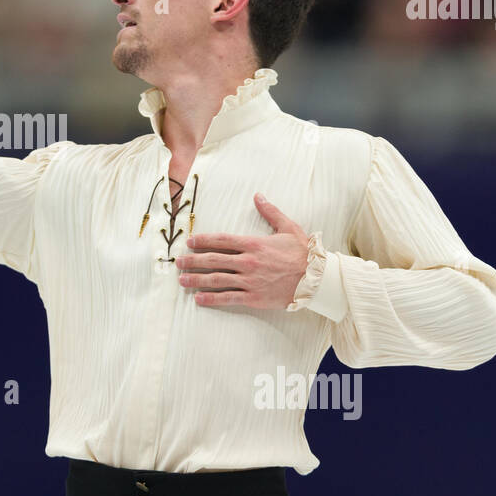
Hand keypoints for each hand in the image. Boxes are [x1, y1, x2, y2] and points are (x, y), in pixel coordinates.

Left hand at [175, 192, 309, 308]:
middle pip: (213, 260)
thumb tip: (258, 196)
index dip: (203, 240)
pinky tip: (198, 299)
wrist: (317, 280)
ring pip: (216, 279)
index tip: (189, 242)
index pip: (222, 240)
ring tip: (182, 280)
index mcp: (254, 244)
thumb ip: (270, 212)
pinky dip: (211, 299)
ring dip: (197, 279)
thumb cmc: (303, 253)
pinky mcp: (254, 297)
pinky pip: (228, 298)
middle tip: (178, 262)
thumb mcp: (288, 228)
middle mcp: (248, 262)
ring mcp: (249, 281)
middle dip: (193, 260)